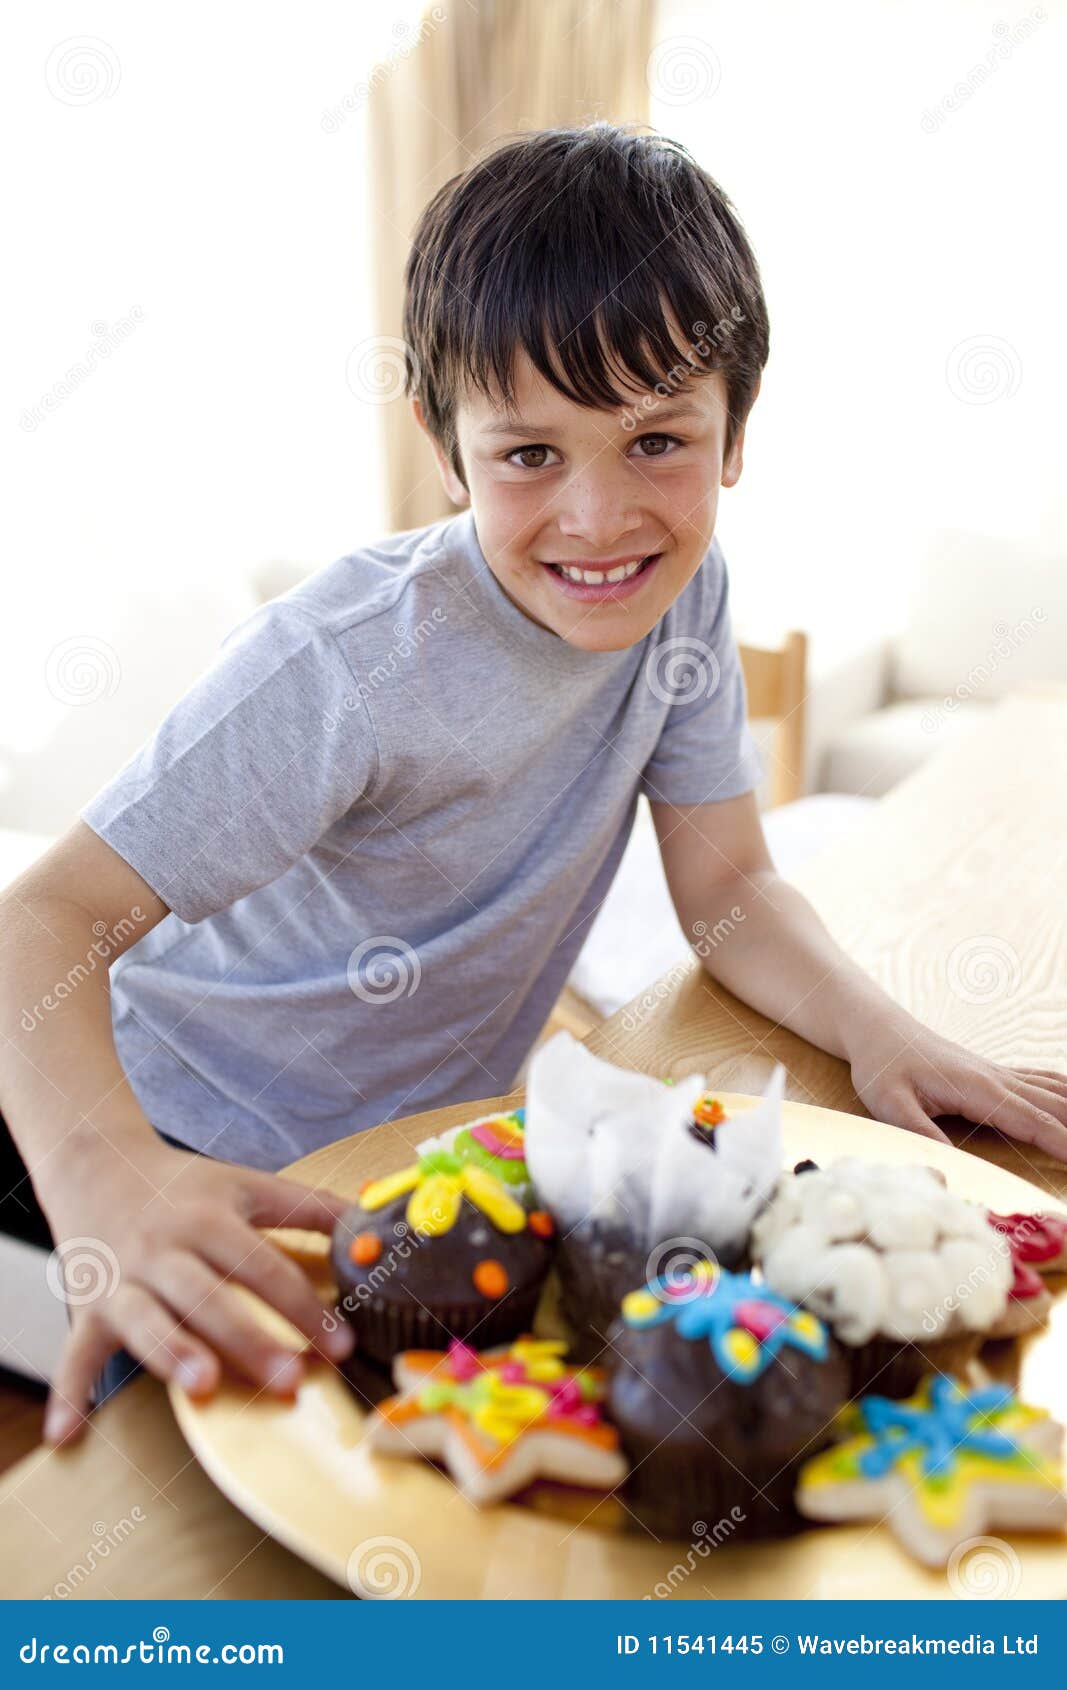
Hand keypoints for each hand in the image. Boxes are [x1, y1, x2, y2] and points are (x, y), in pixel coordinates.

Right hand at [42, 1136, 353, 1444]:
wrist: (97, 1166)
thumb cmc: (183, 1186)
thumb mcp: (247, 1185)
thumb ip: (309, 1208)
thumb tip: (370, 1223)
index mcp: (209, 1219)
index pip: (263, 1266)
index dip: (303, 1305)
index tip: (340, 1344)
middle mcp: (164, 1249)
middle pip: (209, 1296)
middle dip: (249, 1339)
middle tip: (290, 1380)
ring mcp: (122, 1281)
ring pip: (146, 1320)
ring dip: (171, 1353)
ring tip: (202, 1385)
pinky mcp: (87, 1308)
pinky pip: (75, 1353)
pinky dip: (68, 1393)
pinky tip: (68, 1433)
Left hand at [847, 1009, 1066, 1162]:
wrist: (879, 1030)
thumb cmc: (882, 1066)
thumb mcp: (887, 1102)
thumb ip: (918, 1130)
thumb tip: (947, 1164)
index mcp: (976, 1087)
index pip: (1031, 1119)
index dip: (1062, 1141)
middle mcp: (996, 1077)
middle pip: (1055, 1105)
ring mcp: (998, 1073)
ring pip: (1054, 1090)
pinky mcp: (995, 1073)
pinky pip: (1043, 1080)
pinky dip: (1066, 1092)